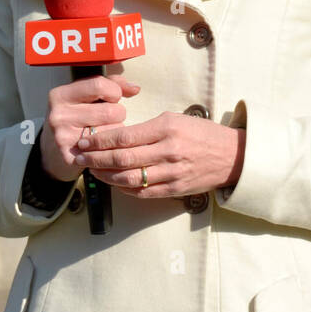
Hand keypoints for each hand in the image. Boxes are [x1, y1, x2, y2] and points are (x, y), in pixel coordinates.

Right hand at [40, 75, 139, 181]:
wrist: (52, 150)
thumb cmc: (76, 116)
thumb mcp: (85, 95)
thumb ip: (111, 84)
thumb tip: (135, 88)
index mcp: (60, 94)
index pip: (99, 85)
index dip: (114, 91)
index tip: (113, 97)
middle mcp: (58, 116)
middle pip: (110, 111)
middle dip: (119, 114)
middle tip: (110, 118)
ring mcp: (63, 138)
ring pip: (113, 132)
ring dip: (117, 132)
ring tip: (106, 131)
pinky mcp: (71, 158)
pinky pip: (107, 151)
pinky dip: (112, 148)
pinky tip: (104, 146)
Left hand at [70, 112, 245, 198]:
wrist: (231, 155)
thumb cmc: (201, 133)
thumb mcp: (175, 119)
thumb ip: (147, 128)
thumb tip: (117, 135)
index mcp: (166, 128)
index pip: (125, 136)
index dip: (100, 141)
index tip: (84, 140)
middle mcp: (168, 151)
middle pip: (123, 158)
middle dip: (96, 159)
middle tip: (79, 157)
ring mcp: (171, 173)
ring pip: (130, 178)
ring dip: (106, 176)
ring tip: (92, 171)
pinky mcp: (175, 190)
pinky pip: (144, 192)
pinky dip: (125, 189)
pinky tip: (114, 183)